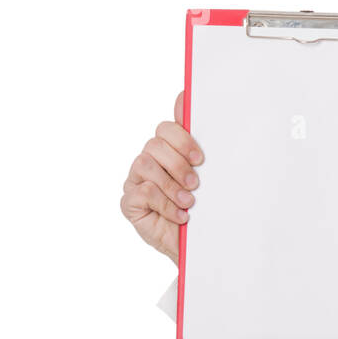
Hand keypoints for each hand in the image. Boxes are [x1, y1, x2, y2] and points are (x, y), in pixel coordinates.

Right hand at [120, 90, 203, 264]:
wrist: (199, 242)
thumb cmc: (203, 206)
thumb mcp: (208, 173)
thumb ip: (196, 138)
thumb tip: (185, 96)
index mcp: (168, 151)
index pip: (166, 128)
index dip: (182, 139)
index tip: (201, 158)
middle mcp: (149, 162)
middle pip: (154, 145)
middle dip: (178, 164)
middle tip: (196, 183)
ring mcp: (136, 181)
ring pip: (145, 165)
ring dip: (171, 184)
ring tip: (189, 202)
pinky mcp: (130, 203)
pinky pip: (141, 192)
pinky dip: (165, 204)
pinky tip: (180, 215)